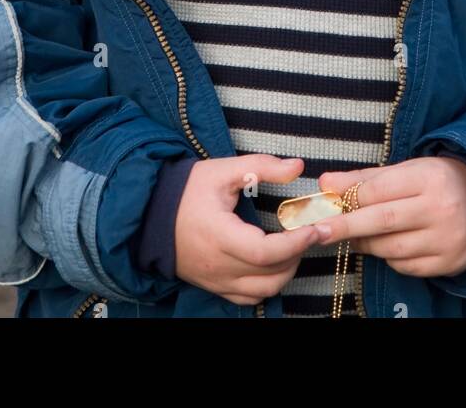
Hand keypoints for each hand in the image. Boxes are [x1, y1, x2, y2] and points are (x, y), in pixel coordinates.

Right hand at [174, 154, 320, 304]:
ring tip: (294, 246)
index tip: (315, 228)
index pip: (266, 252)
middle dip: (298, 255)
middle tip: (310, 233)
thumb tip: (298, 167)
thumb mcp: (223, 170)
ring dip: (285, 272)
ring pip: (263, 291)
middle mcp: (219, 265)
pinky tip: (273, 264)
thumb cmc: (187, 189)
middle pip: (270, 275)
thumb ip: (262, 166)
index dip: (296, 243)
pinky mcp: (213, 286)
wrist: (150, 213)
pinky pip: (248, 298)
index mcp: (220, 235)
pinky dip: (267, 286)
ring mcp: (216, 280)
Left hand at [311, 156, 465, 278]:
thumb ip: (365, 178)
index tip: (323, 203)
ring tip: (354, 235)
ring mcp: (447, 240)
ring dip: (365, 243)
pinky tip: (387, 245)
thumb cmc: (436, 181)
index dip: (347, 198)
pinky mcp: (449, 263)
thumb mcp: (406, 169)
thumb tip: (325, 183)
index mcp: (429, 178)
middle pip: (382, 221)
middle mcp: (441, 209)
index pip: (378, 191)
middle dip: (346, 226)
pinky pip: (406, 266)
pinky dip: (389, 257)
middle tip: (318, 230)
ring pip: (391, 248)